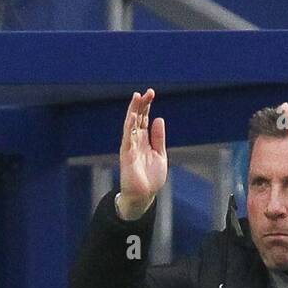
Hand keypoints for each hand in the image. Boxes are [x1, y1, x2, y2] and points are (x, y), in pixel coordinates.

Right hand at [119, 89, 167, 216]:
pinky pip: (127, 138)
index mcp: (144, 140)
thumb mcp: (160, 155)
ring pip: (131, 125)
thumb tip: (158, 119)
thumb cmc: (150, 178)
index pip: (144, 119)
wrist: (144, 196)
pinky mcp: (126, 155)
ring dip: (133, 111)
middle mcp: (136, 141)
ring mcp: (130, 147)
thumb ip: (158, 138)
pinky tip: (132, 116)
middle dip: (141, 105)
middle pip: (137, 118)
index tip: (150, 94)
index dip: (147, 106)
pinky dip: (129, 127)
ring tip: (136, 97)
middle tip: (147, 92)